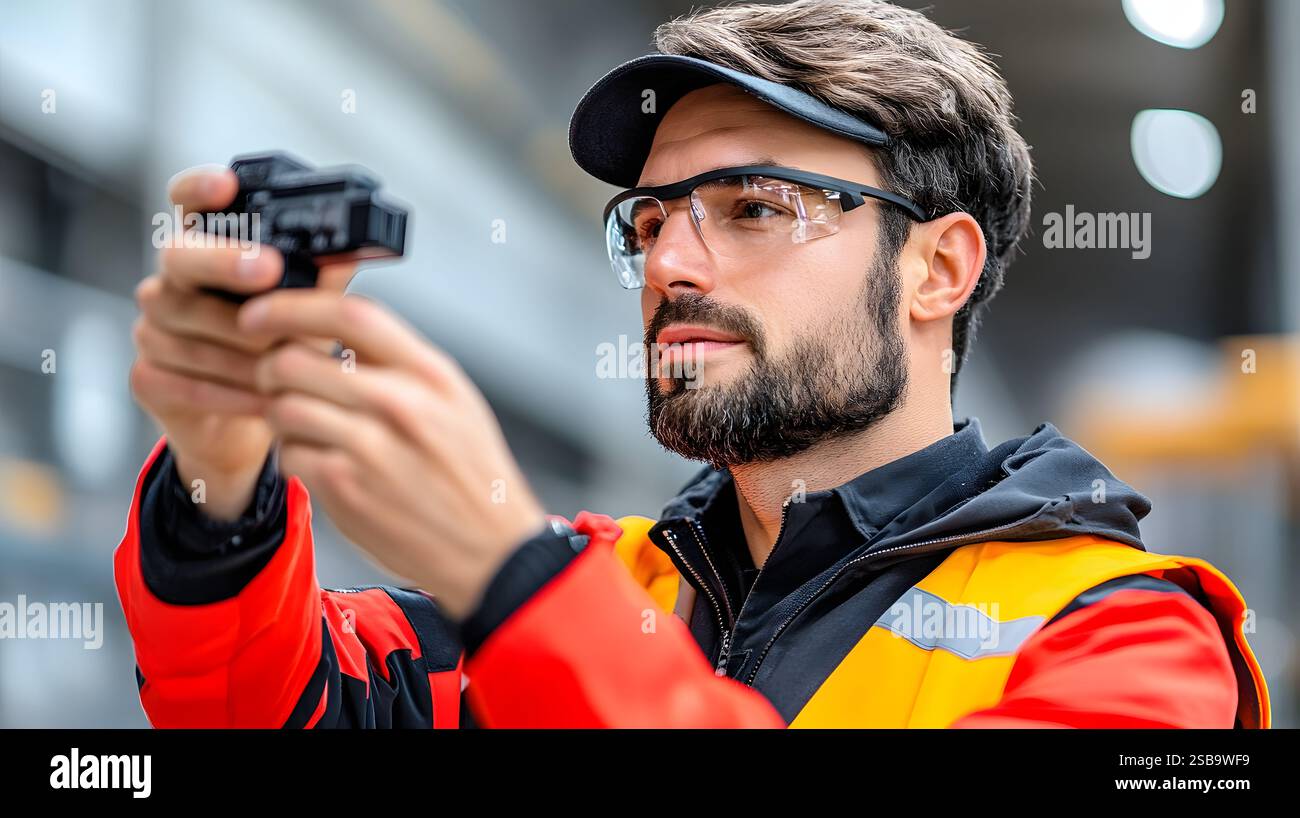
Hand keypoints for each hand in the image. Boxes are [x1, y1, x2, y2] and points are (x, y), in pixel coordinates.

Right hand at [128, 166, 356, 519]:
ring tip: (285, 362)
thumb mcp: (311, 307)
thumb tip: (349, 245)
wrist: (252, 424)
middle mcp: (172, 282)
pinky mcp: (147, 377)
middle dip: (224, 262)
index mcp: (209, 252)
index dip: (199, 189)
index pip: (188, 204)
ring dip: (243, 345)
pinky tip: (263, 397)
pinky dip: (229, 391)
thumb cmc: (282, 350)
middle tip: (266, 268)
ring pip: (188, 328)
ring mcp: (152, 329)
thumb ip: (324, 274)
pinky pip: (183, 379)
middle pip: (179, 258)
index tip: (225, 185)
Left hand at [240, 289, 546, 618]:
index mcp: (430, 373)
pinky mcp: (345, 489)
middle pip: (295, 360)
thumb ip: (400, 362)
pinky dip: (294, 455)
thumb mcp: (456, 400)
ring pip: (282, 408)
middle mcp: (399, 403)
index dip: (292, 307)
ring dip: (280, 414)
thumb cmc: (471, 474)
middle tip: (278, 380)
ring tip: (306, 426)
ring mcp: (369, 448)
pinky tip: (322, 461)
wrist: (489, 548)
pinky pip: (288, 454)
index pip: (349, 315)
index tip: (263, 312)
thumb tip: (335, 329)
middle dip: (272, 368)